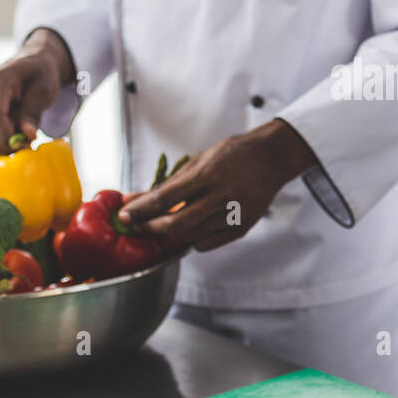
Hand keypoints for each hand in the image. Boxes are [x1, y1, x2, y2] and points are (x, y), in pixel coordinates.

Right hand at [0, 29, 73, 155]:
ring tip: (18, 139)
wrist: (33, 64)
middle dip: (3, 146)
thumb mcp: (45, 90)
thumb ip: (33, 112)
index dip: (8, 138)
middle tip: (24, 146)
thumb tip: (27, 135)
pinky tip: (10, 139)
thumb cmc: (40, 74)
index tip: (26, 145)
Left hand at [117, 119, 316, 251]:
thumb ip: (169, 182)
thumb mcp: (200, 160)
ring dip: (170, 234)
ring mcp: (234, 214)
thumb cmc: (233, 154)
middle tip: (136, 225)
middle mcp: (223, 196)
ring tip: (159, 225)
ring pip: (191, 236)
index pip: (166, 197)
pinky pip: (207, 243)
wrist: (273, 158)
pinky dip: (191, 239)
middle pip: (177, 223)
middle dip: (150, 227)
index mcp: (210, 174)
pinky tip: (188, 228)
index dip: (141, 209)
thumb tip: (135, 197)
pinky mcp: (242, 228)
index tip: (124, 215)